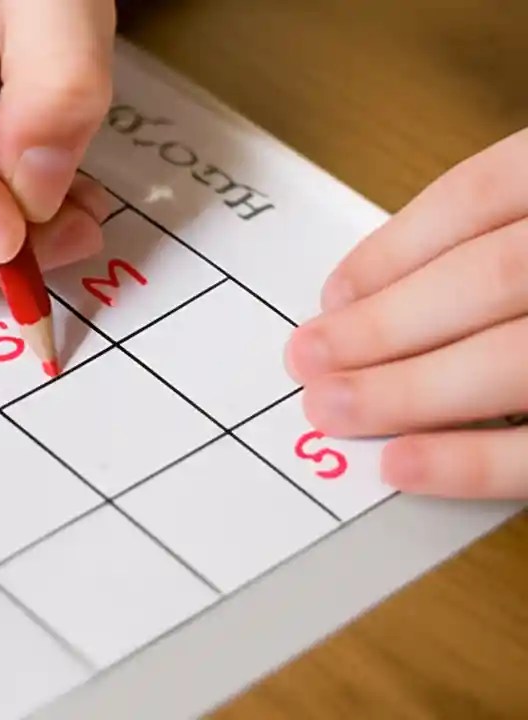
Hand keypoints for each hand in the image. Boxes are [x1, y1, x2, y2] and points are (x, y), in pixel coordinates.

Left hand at [285, 127, 527, 497]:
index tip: (328, 296)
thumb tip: (361, 297)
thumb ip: (486, 239)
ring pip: (517, 356)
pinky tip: (401, 467)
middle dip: (386, 324)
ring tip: (330, 408)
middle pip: (492, 277)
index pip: (486, 196)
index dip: (397, 249)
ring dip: (411, 388)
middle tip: (304, 360)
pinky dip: (477, 463)